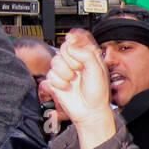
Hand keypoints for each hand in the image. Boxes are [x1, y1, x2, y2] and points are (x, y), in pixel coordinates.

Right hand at [45, 30, 115, 148]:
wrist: (90, 111)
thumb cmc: (97, 93)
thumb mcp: (97, 69)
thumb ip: (85, 54)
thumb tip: (71, 45)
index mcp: (88, 56)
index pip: (79, 39)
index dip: (75, 36)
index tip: (72, 38)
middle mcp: (76, 61)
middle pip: (64, 48)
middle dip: (71, 59)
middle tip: (80, 69)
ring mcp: (65, 70)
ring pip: (56, 60)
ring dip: (66, 72)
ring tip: (74, 80)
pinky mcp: (56, 80)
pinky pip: (51, 74)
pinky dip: (59, 82)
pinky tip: (67, 87)